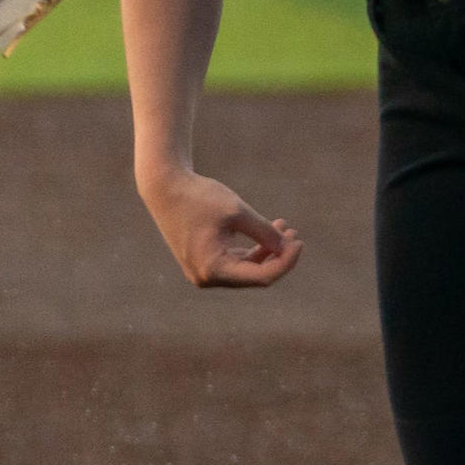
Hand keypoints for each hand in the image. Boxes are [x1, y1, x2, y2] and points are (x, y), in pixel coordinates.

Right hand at [141, 167, 301, 288]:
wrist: (164, 187)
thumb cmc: (199, 197)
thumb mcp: (238, 212)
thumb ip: (264, 232)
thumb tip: (287, 248)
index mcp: (212, 269)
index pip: (261, 277)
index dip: (286, 262)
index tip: (300, 242)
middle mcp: (206, 277)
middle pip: (255, 276)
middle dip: (279, 256)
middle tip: (295, 234)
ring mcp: (205, 271)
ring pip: (248, 269)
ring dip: (269, 251)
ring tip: (286, 228)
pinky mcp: (206, 261)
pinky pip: (237, 261)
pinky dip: (255, 249)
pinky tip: (271, 230)